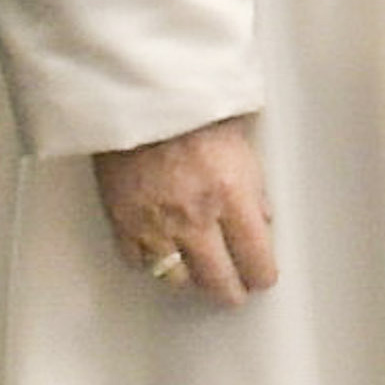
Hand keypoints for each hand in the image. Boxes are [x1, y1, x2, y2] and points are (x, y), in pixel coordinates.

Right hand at [97, 113, 276, 303]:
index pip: (256, 260)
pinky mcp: (123, 220)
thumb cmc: (194, 111)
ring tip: (197, 271)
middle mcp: (195, 217)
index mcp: (232, 196)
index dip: (261, 275)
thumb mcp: (243, 148)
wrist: (141, 93)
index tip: (261, 278)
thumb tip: (261, 224)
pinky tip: (161, 252)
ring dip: (191, 278)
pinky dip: (151, 262)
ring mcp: (156, 223)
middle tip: (233, 291)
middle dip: (231, 291)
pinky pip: (139, 262)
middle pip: (218, 280)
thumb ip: (253, 193)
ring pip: (177, 279)